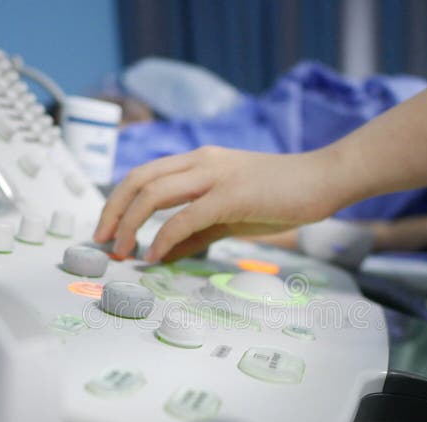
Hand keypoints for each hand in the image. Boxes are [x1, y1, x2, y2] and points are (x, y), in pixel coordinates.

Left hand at [93, 146, 336, 261]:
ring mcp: (216, 175)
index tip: (108, 230)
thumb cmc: (281, 196)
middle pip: (138, 179)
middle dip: (112, 211)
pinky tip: (155, 255)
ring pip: (154, 193)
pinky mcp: (232, 195)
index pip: (144, 174)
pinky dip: (164, 237)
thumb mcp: (230, 215)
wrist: (324, 180)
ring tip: (123, 252)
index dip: (118, 201)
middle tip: (102, 241)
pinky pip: (186, 217)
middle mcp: (201, 161)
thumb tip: (163, 254)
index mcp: (199, 160)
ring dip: (130, 224)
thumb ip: (196, 233)